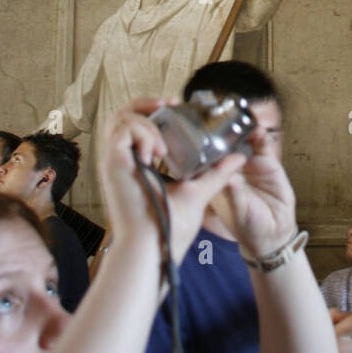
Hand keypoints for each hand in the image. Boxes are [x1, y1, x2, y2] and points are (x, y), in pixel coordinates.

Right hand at [99, 98, 247, 248]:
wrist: (153, 248)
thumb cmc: (168, 228)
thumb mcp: (197, 192)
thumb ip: (216, 173)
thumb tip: (238, 157)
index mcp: (136, 164)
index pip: (135, 125)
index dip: (151, 110)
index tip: (174, 104)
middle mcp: (122, 160)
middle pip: (122, 115)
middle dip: (145, 104)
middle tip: (168, 104)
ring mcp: (115, 162)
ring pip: (120, 118)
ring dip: (146, 122)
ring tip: (163, 145)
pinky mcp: (112, 164)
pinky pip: (121, 131)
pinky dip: (142, 134)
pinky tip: (157, 152)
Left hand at [208, 122, 296, 258]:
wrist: (273, 233)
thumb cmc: (249, 226)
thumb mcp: (239, 212)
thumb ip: (235, 194)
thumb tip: (228, 179)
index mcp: (219, 180)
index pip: (210, 159)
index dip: (207, 146)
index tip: (203, 134)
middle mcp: (233, 169)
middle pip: (227, 145)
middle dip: (226, 132)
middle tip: (224, 121)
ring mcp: (250, 164)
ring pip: (245, 142)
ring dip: (244, 131)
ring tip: (244, 124)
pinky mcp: (268, 164)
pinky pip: (264, 148)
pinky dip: (262, 139)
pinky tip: (261, 132)